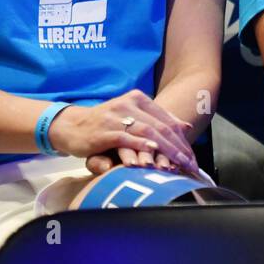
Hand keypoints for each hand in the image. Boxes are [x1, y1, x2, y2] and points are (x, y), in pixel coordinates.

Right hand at [47, 89, 197, 174]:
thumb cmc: (106, 124)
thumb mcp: (132, 117)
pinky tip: (151, 151)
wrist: (71, 125)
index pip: (166, 120)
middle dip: (177, 147)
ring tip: (177, 163)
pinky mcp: (104, 131)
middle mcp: (129, 104)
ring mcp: (116, 117)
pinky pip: (125, 138)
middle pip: (160, 126)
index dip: (182, 139)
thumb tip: (186, 126)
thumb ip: (157, 120)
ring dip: (164, 149)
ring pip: (147, 132)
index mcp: (139, 99)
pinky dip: (140, 144)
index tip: (192, 156)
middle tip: (190, 164)